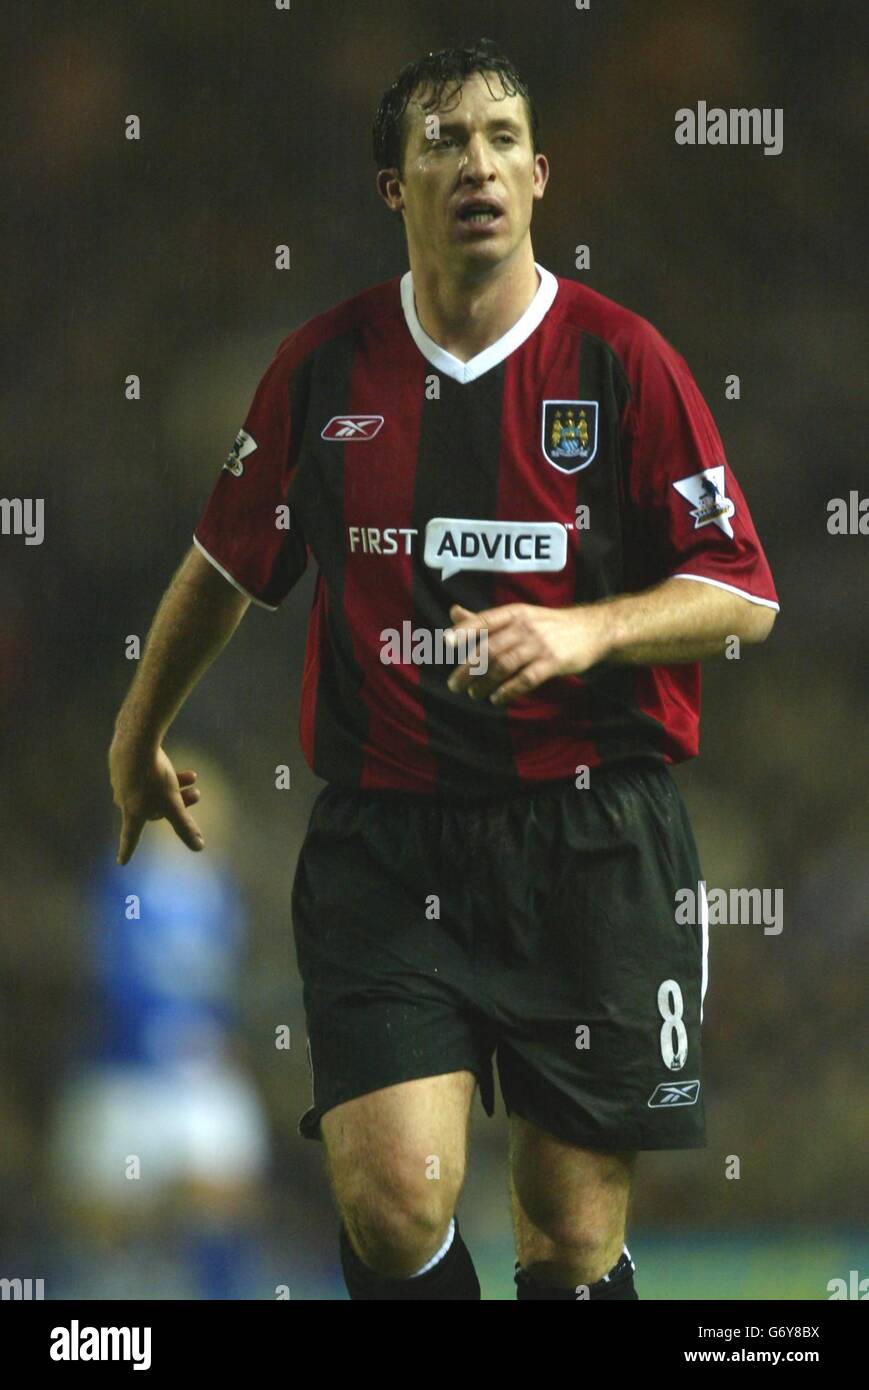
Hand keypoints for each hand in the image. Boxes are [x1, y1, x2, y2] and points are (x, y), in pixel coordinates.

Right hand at [109, 738, 203, 863]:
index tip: (122, 862)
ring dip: (174, 785)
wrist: (135, 741)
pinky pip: (145, 772)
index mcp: (133, 812)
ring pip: (152, 789)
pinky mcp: (123, 763)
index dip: (128, 850)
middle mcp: (123, 799)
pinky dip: (161, 772)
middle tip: (197, 795)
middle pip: (153, 808)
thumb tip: (198, 848)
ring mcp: (121, 780)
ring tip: (193, 776)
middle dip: (177, 804)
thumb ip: (184, 826)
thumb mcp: (173, 803)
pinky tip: (168, 761)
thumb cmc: (153, 777)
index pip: (130, 837)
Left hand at [445, 602, 609, 704]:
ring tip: (473, 694)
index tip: (446, 643)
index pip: (485, 620)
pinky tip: (497, 699)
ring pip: (504, 666)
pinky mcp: (553, 663)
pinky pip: (525, 679)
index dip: (465, 631)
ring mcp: (540, 645)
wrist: (592, 629)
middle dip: (469, 669)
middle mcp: (525, 626)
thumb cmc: (549, 625)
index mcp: (515, 613)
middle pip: (491, 649)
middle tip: (454, 685)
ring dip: (485, 683)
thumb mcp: (520, 616)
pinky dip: (508, 691)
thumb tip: (453, 612)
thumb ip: (486, 619)